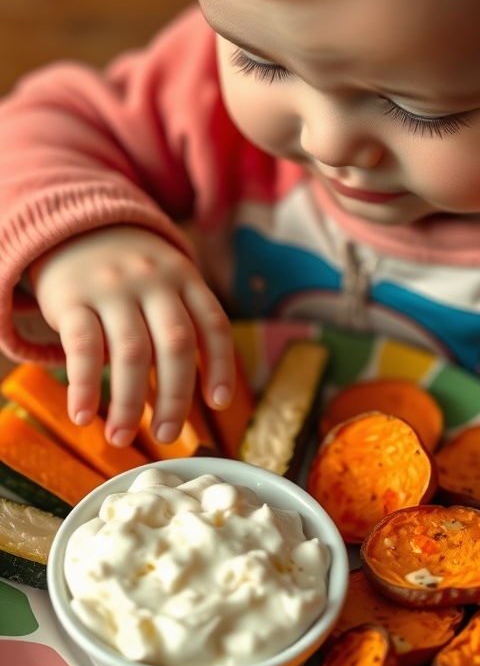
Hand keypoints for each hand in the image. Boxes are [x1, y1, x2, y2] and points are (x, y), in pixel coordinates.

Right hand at [29, 225, 234, 446]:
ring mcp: (112, 287)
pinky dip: (84, 387)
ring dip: (130, 403)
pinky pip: (82, 347)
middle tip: (168, 435)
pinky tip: (83, 416)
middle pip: (176, 344)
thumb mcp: (166, 282)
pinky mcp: (72, 297)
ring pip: (131, 352)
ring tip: (121, 437)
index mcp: (185, 278)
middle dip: (176, 398)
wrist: (73, 227)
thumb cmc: (130, 274)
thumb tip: (191, 397)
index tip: (218, 403)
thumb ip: (182, 323)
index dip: (221, 367)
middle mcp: (153, 281)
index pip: (213, 325)